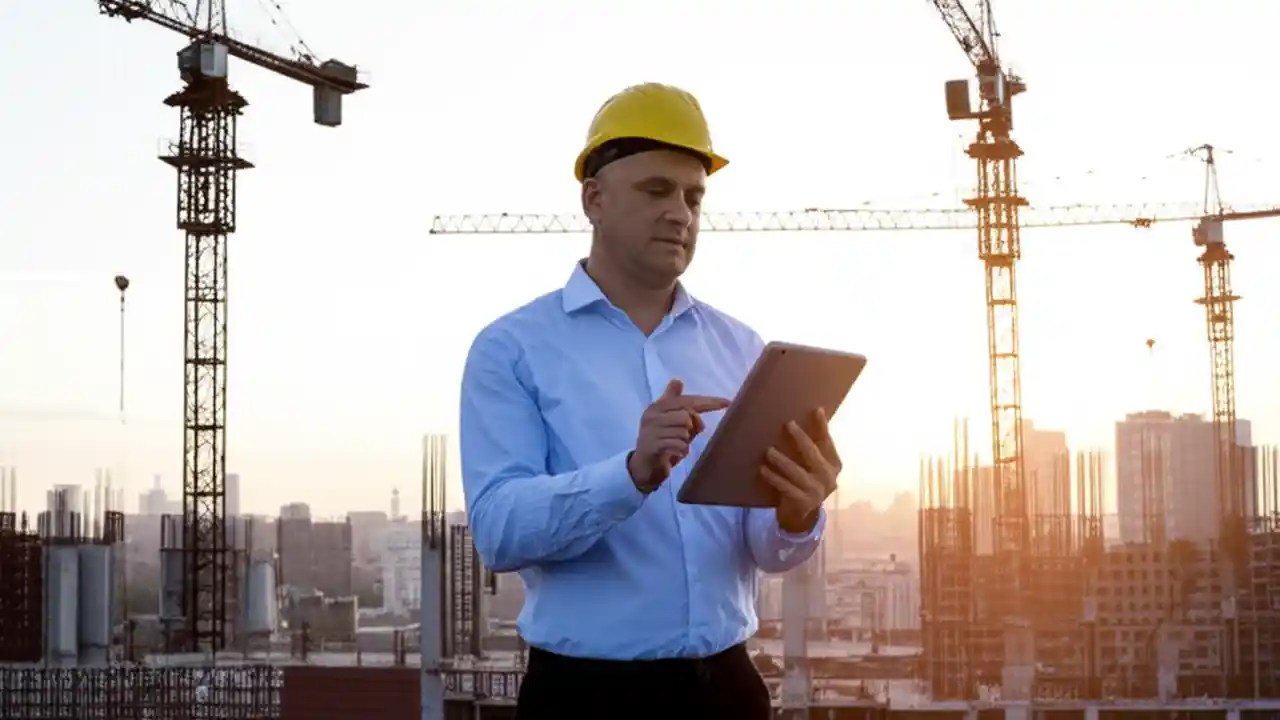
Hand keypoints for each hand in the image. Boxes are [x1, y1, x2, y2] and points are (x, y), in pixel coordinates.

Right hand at [629, 378, 729, 491]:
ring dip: (685, 441)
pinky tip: (677, 453)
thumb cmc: (663, 444)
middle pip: (686, 415)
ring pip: (683, 430)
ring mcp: (651, 430)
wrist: (644, 467)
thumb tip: (678, 382)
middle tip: (684, 437)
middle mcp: (652, 415)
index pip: (687, 400)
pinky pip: (679, 444)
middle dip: (691, 428)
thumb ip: (683, 409)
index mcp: (658, 406)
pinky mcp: (652, 445)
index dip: (708, 402)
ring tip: (677, 446)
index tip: (727, 403)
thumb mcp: (675, 425)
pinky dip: (682, 450)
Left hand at [760, 408, 841, 532]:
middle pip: (813, 453)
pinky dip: (773, 477)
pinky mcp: (802, 502)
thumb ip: (813, 445)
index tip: (816, 409)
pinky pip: (785, 486)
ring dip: (781, 460)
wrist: (801, 514)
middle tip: (788, 424)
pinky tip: (763, 469)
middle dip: (801, 438)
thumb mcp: (813, 465)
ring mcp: (816, 491)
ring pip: (796, 471)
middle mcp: (828, 477)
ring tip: (769, 450)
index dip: (822, 426)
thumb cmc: (806, 481)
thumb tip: (806, 415)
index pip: (827, 442)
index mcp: (834, 464)